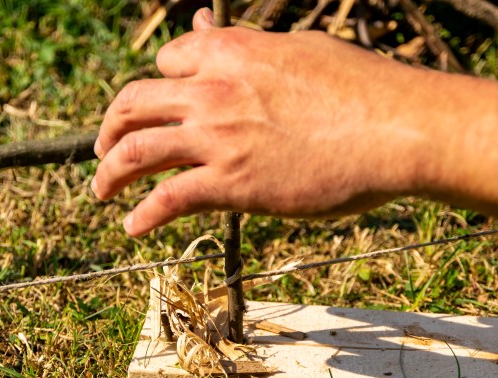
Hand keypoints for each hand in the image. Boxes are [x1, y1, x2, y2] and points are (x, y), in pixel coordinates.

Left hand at [91, 8, 430, 235]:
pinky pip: (168, 200)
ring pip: (135, 151)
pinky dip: (142, 215)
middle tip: (104, 148)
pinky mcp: (231, 183)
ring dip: (108, 173)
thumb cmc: (364, 89)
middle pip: (134, 103)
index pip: (168, 61)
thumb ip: (252, 46)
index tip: (159, 105)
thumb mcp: (301, 50)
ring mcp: (218, 137)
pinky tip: (132, 228)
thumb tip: (214, 28)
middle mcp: (213, 90)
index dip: (159, 83)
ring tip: (100, 191)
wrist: (396, 129)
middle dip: (111, 127)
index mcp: (232, 51)